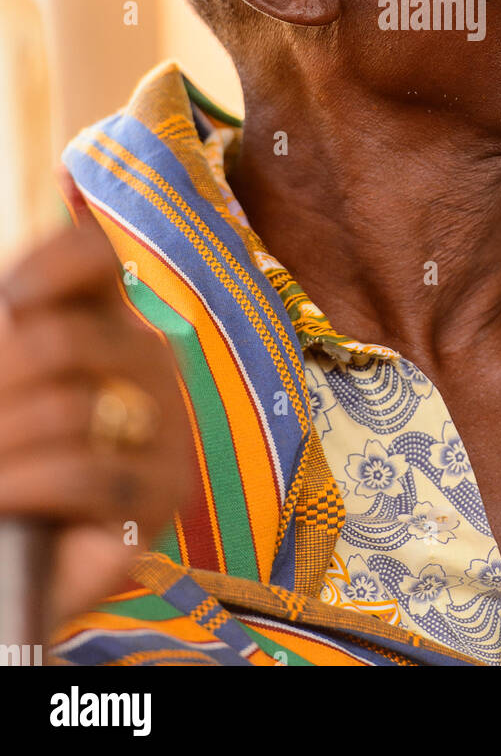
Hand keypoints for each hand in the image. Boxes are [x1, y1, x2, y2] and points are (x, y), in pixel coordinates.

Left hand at [0, 221, 192, 626]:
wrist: (24, 559)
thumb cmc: (12, 457)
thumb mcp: (5, 387)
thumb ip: (10, 340)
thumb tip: (13, 312)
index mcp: (99, 319)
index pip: (95, 260)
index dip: (55, 265)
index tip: (14, 298)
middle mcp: (144, 360)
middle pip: (66, 341)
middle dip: (0, 380)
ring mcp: (165, 424)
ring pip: (72, 409)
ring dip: (4, 443)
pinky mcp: (165, 491)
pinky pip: (90, 474)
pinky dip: (28, 485)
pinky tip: (5, 496)